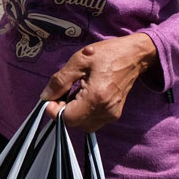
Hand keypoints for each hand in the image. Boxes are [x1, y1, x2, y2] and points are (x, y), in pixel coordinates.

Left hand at [41, 33, 157, 132]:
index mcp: (96, 97)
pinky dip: (83, 112)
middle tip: (61, 92)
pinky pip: (93, 121)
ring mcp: (112, 115)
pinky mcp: (115, 114)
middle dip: (62, 111)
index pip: (68, 119)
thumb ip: (60, 80)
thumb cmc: (106, 54)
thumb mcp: (78, 61)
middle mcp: (106, 111)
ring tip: (73, 92)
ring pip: (83, 125)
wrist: (133, 55)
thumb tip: (45, 97)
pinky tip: (83, 95)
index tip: (50, 96)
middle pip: (75, 124)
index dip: (54, 110)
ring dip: (73, 112)